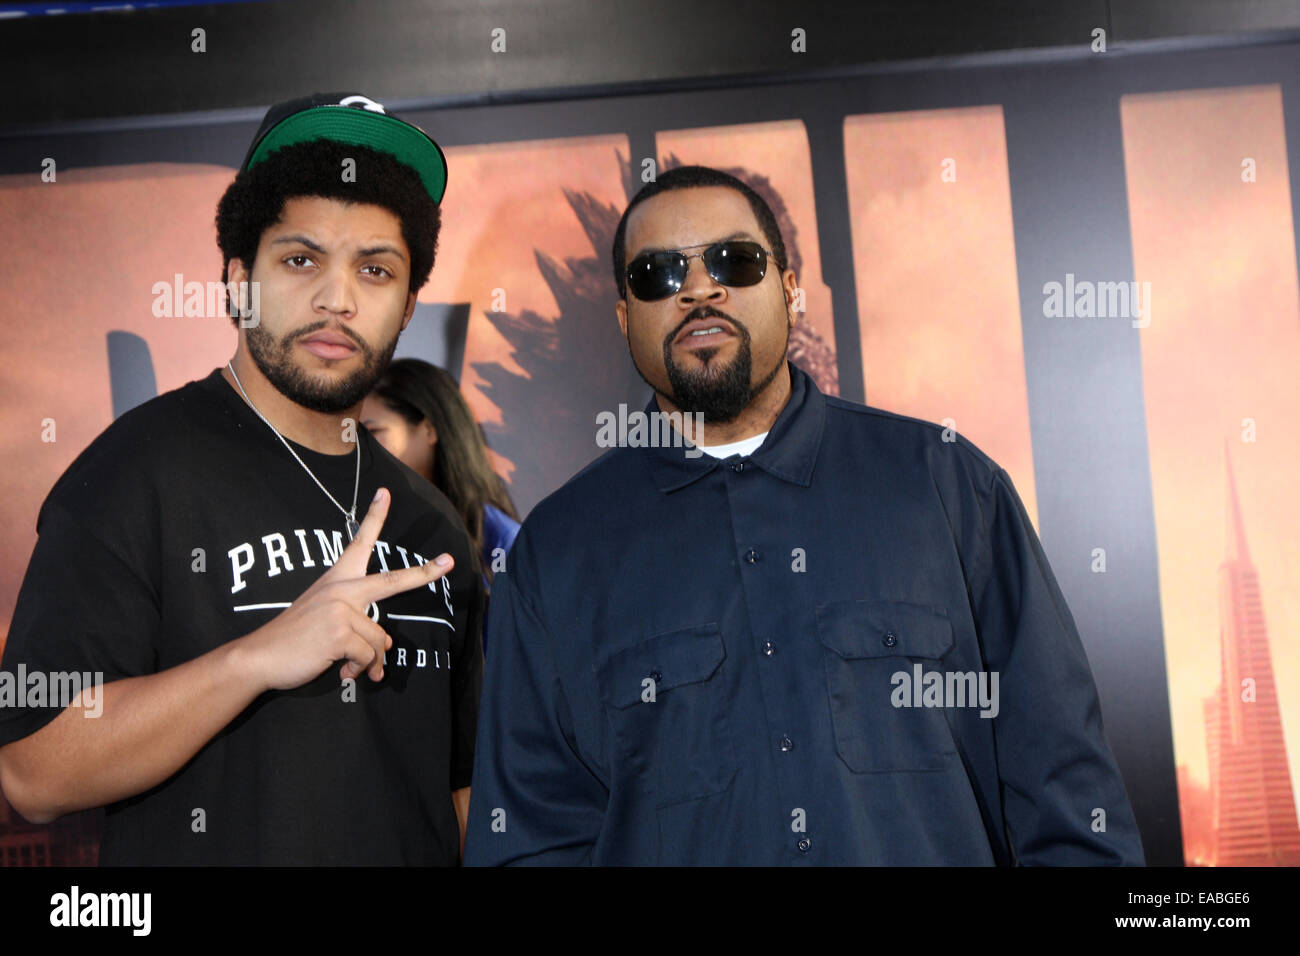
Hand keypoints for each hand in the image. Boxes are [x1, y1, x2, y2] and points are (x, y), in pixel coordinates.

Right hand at [237, 487, 454, 691]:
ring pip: (379, 639)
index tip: (385, 493)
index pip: (359, 543)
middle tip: (449, 561)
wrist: (260, 657)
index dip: (374, 517)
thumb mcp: (327, 620)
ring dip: (367, 661)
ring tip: (345, 664)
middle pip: (392, 581)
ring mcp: (341, 609)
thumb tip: (385, 646)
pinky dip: (359, 670)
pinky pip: (368, 656)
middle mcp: (341, 589)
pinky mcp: (339, 633)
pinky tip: (340, 671)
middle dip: (424, 573)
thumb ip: (358, 624)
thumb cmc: (295, 639)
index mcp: (337, 579)